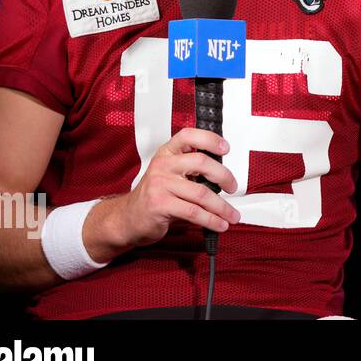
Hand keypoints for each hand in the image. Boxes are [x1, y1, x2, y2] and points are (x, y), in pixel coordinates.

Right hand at [109, 127, 241, 248]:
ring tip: (232, 214)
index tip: (225, 148)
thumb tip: (224, 175)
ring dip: (222, 207)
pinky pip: (193, 212)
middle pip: (201, 163)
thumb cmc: (155, 196)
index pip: (188, 136)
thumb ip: (192, 170)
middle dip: (224, 176)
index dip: (210, 139)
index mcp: (167, 153)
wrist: (128, 218)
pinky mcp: (160, 204)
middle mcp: (163, 165)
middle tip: (233, 187)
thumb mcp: (170, 175)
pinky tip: (219, 224)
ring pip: (201, 193)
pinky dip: (211, 220)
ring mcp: (160, 184)